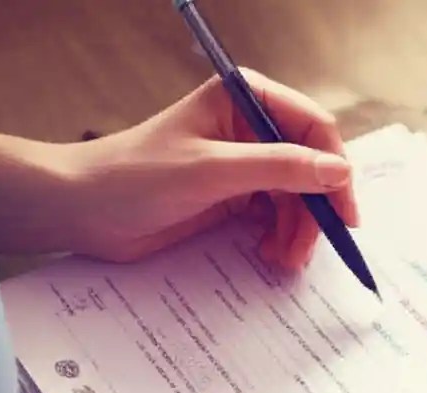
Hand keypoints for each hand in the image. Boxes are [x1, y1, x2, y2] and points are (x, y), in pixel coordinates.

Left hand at [63, 69, 358, 268]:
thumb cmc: (134, 176)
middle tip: (308, 250)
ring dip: (297, 230)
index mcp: (244, 98)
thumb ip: (279, 167)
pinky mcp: (232, 195)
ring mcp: (241, 162)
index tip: (344, 212)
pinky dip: (279, 237)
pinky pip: (274, 215)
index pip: (312, 126)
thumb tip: (338, 172)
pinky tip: (268, 254)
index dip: (334, 169)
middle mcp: (248, 126)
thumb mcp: (212, 170)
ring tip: (283, 260)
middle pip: (309, 167)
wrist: (82, 211)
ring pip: (295, 196)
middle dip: (314, 210)